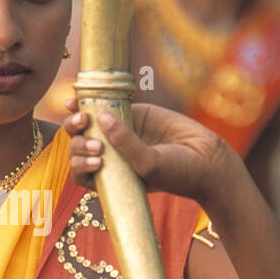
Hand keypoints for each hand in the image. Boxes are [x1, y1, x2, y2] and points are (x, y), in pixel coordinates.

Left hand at [63, 98, 233, 206]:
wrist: (206, 158)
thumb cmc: (176, 172)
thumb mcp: (148, 164)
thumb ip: (124, 143)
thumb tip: (100, 116)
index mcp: (111, 177)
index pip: (82, 173)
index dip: (79, 165)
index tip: (95, 161)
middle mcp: (111, 155)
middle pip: (80, 147)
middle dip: (79, 143)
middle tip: (96, 143)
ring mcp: (119, 134)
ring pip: (86, 126)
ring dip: (76, 123)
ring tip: (84, 118)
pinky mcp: (131, 114)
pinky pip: (103, 107)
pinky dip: (86, 104)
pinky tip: (73, 102)